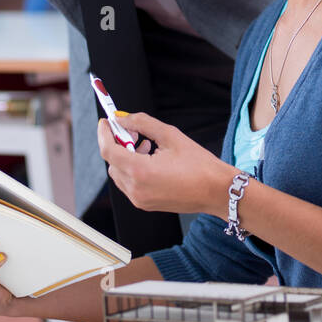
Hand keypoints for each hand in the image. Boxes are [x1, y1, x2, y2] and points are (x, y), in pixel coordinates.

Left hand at [98, 111, 235, 216]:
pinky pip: (129, 183)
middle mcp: (136, 188)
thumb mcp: (170, 135)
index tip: (106, 121)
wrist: (217, 191)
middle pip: (112, 161)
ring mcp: (140, 199)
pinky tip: (150, 158)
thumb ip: (143, 123)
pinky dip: (133, 169)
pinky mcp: (145, 204)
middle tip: (133, 130)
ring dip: (126, 156)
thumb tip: (123, 117)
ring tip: (146, 144)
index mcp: (140, 171)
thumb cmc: (199, 164)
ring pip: (119, 173)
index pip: (108, 150)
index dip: (104, 133)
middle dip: (118, 143)